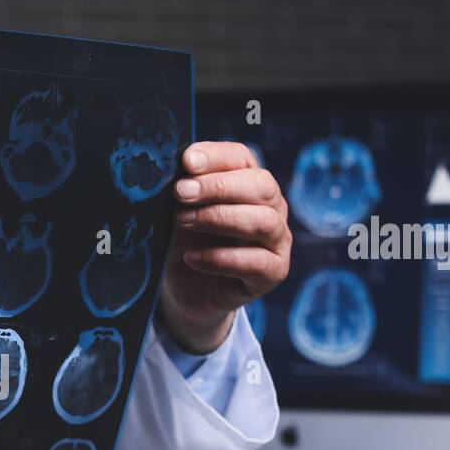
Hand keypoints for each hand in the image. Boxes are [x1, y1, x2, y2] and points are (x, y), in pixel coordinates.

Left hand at [158, 141, 290, 352]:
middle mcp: (271, 206)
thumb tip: (172, 169)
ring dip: (219, 218)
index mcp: (249, 182)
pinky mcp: (273, 272)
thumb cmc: (187, 243)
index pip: (242, 158)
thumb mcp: (181, 211)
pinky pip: (256, 262)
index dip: (216, 157)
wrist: (187, 291)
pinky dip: (221, 259)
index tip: (187, 161)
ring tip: (183, 222)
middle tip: (180, 193)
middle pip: (261, 185)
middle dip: (218, 187)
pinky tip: (192, 258)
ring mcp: (277, 240)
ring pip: (263, 221)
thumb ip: (183, 190)